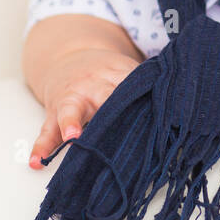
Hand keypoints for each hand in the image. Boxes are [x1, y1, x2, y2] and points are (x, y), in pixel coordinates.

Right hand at [29, 47, 141, 168]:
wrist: (70, 58)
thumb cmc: (108, 74)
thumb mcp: (128, 71)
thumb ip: (148, 89)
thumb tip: (182, 114)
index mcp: (117, 75)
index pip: (131, 86)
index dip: (140, 97)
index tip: (152, 111)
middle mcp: (93, 86)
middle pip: (102, 96)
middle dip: (107, 107)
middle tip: (114, 123)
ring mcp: (72, 100)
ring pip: (69, 110)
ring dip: (71, 123)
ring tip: (73, 137)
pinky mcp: (54, 113)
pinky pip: (47, 131)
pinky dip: (42, 147)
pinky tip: (37, 162)